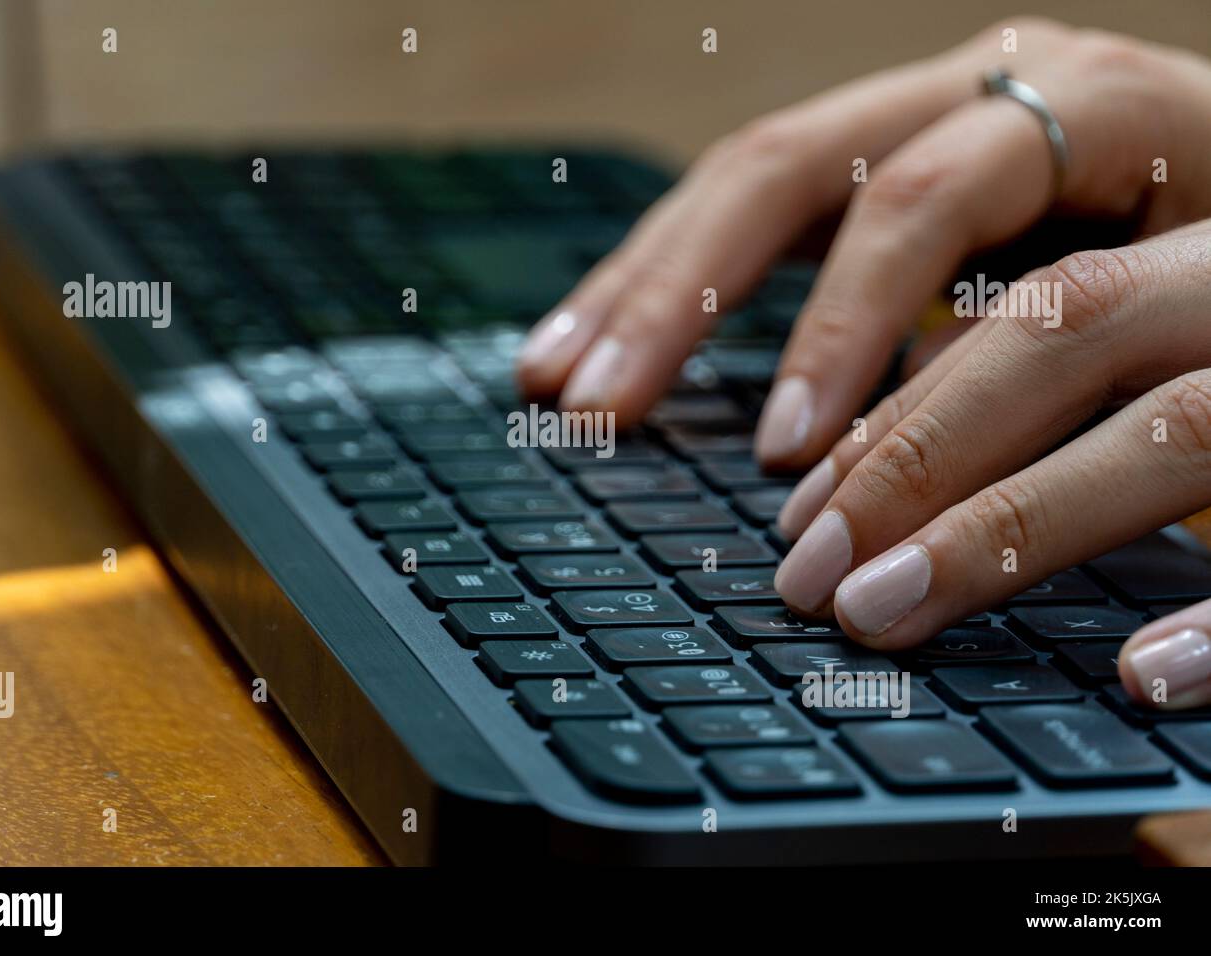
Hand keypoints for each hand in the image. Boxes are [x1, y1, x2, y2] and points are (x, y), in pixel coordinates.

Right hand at [515, 18, 1210, 468]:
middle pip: (786, 168)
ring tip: (552, 380)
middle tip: (595, 411)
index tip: (785, 451)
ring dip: (636, 289)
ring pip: (737, 184)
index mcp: (1077, 102)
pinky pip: (743, 215)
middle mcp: (971, 87)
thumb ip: (1065, 344)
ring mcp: (906, 117)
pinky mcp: (865, 167)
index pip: (918, 199)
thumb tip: (910, 429)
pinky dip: (664, 287)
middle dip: (678, 299)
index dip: (841, 325)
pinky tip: (595, 341)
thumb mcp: (1194, 296)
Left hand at [771, 218, 1210, 709]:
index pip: (995, 265)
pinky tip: (1146, 678)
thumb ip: (1039, 364)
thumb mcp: (1150, 308)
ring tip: (888, 613)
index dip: (873, 377)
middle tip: (807, 580)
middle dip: (911, 457)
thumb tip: (861, 469)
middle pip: (1061, 325)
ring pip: (1178, 423)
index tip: (788, 502)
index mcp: (1181, 188)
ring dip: (1013, 531)